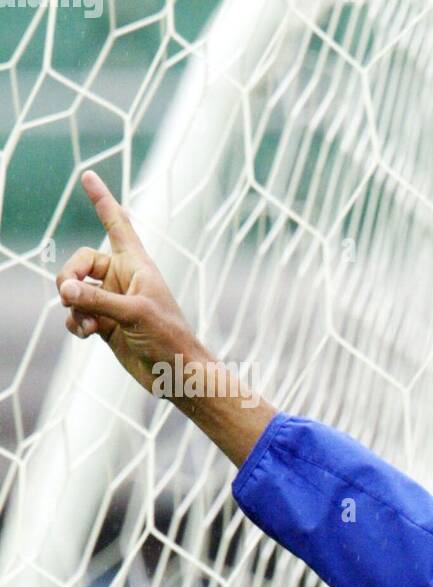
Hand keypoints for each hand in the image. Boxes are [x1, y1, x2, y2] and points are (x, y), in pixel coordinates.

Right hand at [54, 170, 276, 466]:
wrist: (175, 373)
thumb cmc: (168, 339)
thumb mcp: (135, 314)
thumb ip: (97, 299)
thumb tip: (66, 290)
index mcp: (136, 265)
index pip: (117, 224)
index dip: (102, 201)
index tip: (88, 176)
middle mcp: (122, 278)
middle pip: (79, 262)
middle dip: (69, 277)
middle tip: (70, 294)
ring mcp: (111, 301)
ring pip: (74, 291)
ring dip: (73, 305)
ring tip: (89, 323)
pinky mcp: (104, 323)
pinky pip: (75, 315)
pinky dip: (75, 323)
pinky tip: (87, 334)